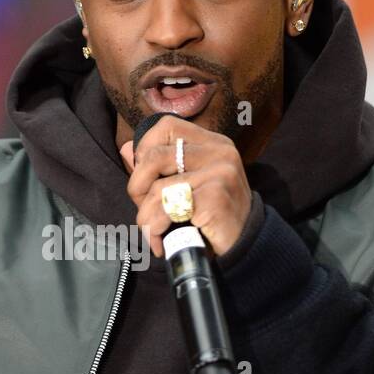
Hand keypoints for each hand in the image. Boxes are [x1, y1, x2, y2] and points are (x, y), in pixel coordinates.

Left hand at [119, 117, 251, 258]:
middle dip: (137, 187)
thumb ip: (158, 167)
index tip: (147, 179)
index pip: (165, 126)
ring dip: (146, 216)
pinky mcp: (216, 196)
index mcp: (212, 143)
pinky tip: (162, 241)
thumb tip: (127, 149)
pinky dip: (155, 229)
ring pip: (157, 188)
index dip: (145, 149)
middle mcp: (219, 151)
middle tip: (146, 210)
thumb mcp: (186, 187)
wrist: (246, 247)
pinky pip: (167, 209)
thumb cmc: (211, 217)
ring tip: (155, 231)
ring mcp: (220, 172)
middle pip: (154, 156)